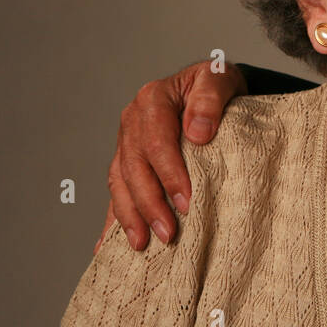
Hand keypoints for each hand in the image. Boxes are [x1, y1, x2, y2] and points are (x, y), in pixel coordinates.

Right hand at [97, 59, 245, 252]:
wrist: (212, 87)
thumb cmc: (217, 85)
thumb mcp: (220, 79)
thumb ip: (210, 99)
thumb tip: (198, 132)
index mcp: (152, 100)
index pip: (156, 142)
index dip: (169, 174)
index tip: (186, 202)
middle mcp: (132, 122)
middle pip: (134, 167)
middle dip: (149, 203)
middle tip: (168, 233)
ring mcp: (126, 143)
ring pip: (119, 182)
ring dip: (129, 216)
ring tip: (141, 244)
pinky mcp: (127, 161)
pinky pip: (117, 191)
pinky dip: (113, 219)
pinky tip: (106, 246)